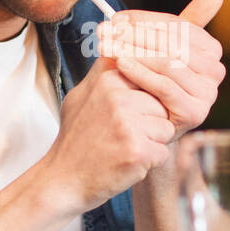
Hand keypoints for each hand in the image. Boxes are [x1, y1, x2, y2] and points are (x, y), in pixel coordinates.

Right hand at [42, 55, 176, 214]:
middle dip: (150, 122)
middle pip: (162, 104)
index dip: (144, 102)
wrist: (62, 180)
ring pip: (166, 128)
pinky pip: (164, 152)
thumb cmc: (76, 138)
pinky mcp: (137, 150)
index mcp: (108, 78)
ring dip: (151, 142)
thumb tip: (123, 50)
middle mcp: (118, 96)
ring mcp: (128, 123)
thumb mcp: (83, 95)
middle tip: (121, 135)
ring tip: (123, 147)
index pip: (151, 79)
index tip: (128, 114)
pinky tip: (125, 162)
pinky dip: (149, 162)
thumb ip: (106, 72)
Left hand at [95, 0, 225, 143]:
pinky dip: (141, 73)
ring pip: (169, 63)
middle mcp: (214, 72)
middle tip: (106, 30)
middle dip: (136, 35)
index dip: (144, 21)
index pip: (177, 26)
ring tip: (109, 46)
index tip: (115, 19)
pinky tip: (121, 64)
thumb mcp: (161, 50)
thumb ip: (182, 23)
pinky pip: (166, 87)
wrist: (139, 127)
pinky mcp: (195, 113)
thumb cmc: (147, 83)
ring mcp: (207, 94)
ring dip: (135, 51)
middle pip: (174, 44)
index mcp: (210, 50)